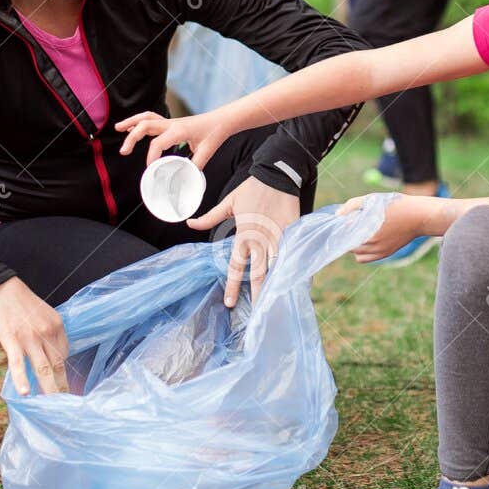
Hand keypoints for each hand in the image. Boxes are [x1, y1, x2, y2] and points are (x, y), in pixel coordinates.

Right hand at [0, 277, 70, 395]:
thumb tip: (50, 356)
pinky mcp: (12, 339)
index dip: (62, 372)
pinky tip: (24, 393)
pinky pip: (18, 363)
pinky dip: (21, 379)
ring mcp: (30, 337)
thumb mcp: (43, 314)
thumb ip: (49, 334)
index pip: (64, 354)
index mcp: (57, 325)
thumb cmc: (20, 302)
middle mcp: (47, 332)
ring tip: (50, 406)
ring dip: (47, 389)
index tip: (62, 385)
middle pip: (58, 365)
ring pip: (42, 368)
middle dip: (62, 387)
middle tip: (65, 404)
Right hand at [116, 108, 235, 164]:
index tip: (150, 169)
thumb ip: (195, 167)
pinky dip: (139, 122)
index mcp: (179, 130)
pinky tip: (131, 128)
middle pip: (146, 125)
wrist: (222, 120)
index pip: (158, 143)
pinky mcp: (171, 123)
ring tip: (118, 128)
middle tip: (123, 152)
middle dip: (132, 138)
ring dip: (131, 122)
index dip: (151, 157)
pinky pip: (151, 119)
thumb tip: (185, 183)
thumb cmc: (215, 133)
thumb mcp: (207, 152)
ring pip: (146, 117)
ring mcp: (171, 122)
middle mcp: (172, 124)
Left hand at [191, 176, 302, 307]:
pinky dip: (296, 267)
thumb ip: (209, 218)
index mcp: (244, 236)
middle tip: (257, 313)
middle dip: (258, 293)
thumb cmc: (251, 189)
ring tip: (278, 302)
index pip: (237, 267)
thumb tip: (189, 223)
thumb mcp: (228, 203)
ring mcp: (278, 237)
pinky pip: (294, 253)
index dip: (233, 286)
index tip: (230, 303)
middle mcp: (261, 241)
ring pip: (277, 266)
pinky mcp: (292, 232)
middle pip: (259, 273)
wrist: (277, 174)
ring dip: (277, 284)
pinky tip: (299, 282)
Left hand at [336, 193, 444, 262]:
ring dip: (354, 244)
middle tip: (353, 224)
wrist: (419, 217)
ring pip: (355, 254)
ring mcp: (380, 251)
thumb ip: (353, 205)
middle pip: (349, 244)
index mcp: (369, 229)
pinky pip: (364, 259)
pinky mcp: (385, 254)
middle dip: (348, 235)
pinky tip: (366, 240)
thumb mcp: (373, 199)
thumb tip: (339, 215)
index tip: (346, 219)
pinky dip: (361, 252)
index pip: (345, 233)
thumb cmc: (397, 205)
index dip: (343, 225)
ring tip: (360, 232)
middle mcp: (373, 243)